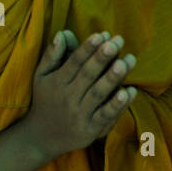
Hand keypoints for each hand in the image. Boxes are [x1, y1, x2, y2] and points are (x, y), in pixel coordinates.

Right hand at [23, 31, 136, 162]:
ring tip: (128, 61)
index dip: (88, 48)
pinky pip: (106, 116)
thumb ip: (51, 55)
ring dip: (114, 77)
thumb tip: (62, 33)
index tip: (102, 35)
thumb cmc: (45, 99)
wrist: (41, 137)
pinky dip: (118, 105)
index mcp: (57, 82)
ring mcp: (80, 114)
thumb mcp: (41, 76)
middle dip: (103, 57)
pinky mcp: (90, 130)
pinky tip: (130, 92)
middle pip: (88, 75)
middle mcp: (68, 97)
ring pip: (99, 93)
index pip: (74, 62)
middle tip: (118, 41)